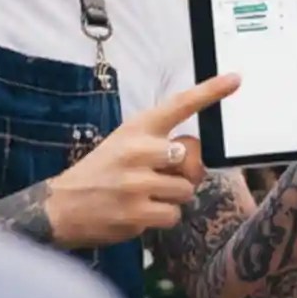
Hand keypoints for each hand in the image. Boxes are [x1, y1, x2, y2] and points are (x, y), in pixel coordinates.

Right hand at [46, 73, 241, 248]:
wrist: (61, 205)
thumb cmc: (103, 172)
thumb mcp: (127, 146)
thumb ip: (163, 147)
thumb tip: (196, 161)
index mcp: (137, 128)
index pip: (179, 105)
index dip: (210, 92)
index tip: (235, 79)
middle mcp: (138, 151)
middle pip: (190, 158)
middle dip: (182, 171)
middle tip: (156, 176)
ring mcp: (136, 183)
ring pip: (185, 190)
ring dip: (171, 198)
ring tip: (143, 196)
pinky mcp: (135, 213)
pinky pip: (173, 215)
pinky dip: (161, 218)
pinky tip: (138, 212)